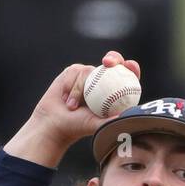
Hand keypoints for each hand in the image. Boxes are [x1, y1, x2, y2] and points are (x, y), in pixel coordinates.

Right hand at [4, 51, 140, 167]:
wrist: (53, 122)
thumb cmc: (76, 127)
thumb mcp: (95, 125)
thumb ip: (109, 121)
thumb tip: (125, 116)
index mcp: (114, 94)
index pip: (128, 77)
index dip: (131, 68)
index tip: (128, 66)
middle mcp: (103, 83)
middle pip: (114, 62)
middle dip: (113, 58)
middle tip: (107, 62)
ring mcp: (89, 76)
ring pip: (89, 70)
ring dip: (79, 88)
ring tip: (71, 106)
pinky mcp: (74, 72)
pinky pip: (75, 71)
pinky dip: (70, 85)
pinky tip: (65, 98)